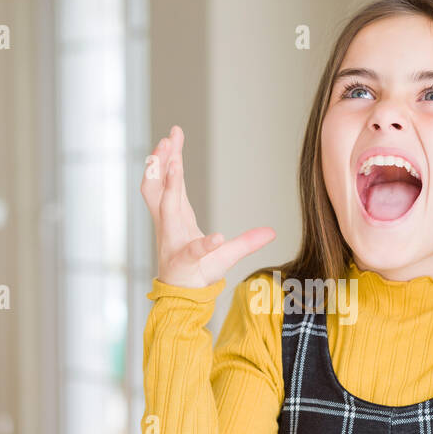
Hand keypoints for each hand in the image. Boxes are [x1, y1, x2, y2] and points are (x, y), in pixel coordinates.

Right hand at [140, 125, 275, 287]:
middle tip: (166, 140)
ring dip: (169, 184)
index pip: (171, 182)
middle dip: (161, 162)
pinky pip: (194, 249)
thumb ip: (248, 241)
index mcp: (177, 217)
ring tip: (174, 163)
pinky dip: (205, 243)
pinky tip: (217, 237)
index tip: (173, 134)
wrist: (184, 299)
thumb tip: (273, 231)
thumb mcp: (227, 253)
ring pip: (164, 206)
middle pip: (160, 187)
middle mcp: (170, 225)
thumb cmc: (199, 272)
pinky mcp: (185, 261)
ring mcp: (175, 241)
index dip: (170, 157)